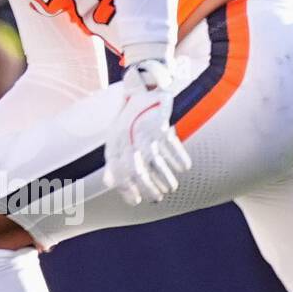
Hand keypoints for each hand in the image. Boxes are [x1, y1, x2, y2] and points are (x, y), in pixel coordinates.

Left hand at [102, 59, 190, 204]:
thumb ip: (113, 162)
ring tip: (172, 188)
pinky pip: (170, 144)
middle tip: (158, 198)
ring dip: (164, 176)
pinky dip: (178, 157)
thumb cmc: (128, 120)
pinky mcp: (160, 123)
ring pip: (154, 159)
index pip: (118, 171)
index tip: (136, 201)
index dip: (126, 188)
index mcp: (115, 143)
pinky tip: (184, 168)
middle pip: (136, 168)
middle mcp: (127, 138)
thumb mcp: (115, 138)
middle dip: (147, 186)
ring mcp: (144, 131)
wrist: (142, 90)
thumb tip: (108, 184)